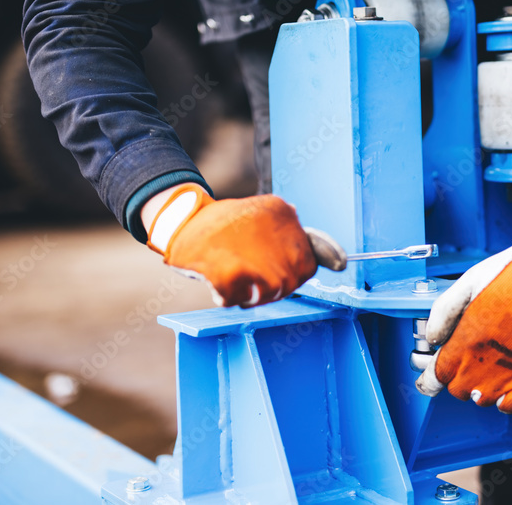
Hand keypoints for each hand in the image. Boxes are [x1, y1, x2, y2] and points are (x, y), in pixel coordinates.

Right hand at [145, 183, 317, 306]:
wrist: (180, 220)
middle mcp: (273, 229)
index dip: (294, 274)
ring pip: (271, 292)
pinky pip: (240, 299)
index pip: (309, 262)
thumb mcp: (259, 211)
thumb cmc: (221, 224)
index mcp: (282, 212)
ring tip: (236, 282)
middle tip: (252, 280)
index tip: (279, 274)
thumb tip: (331, 255)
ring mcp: (255, 252)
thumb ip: (287, 230)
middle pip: (291, 280)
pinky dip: (228, 297)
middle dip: (273, 287)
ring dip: (252, 295)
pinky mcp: (231, 272)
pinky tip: (219, 284)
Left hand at [415, 219, 511, 412]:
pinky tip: (503, 385)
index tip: (428, 378)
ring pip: (482, 399)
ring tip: (483, 367)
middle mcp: (485, 364)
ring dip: (477, 387)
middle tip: (460, 360)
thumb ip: (444, 313)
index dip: (429, 379)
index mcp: (465, 341)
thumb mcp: (467, 283)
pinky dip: (505, 401)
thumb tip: (433, 337)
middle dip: (454, 377)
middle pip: (457, 389)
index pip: (436, 377)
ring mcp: (510, 374)